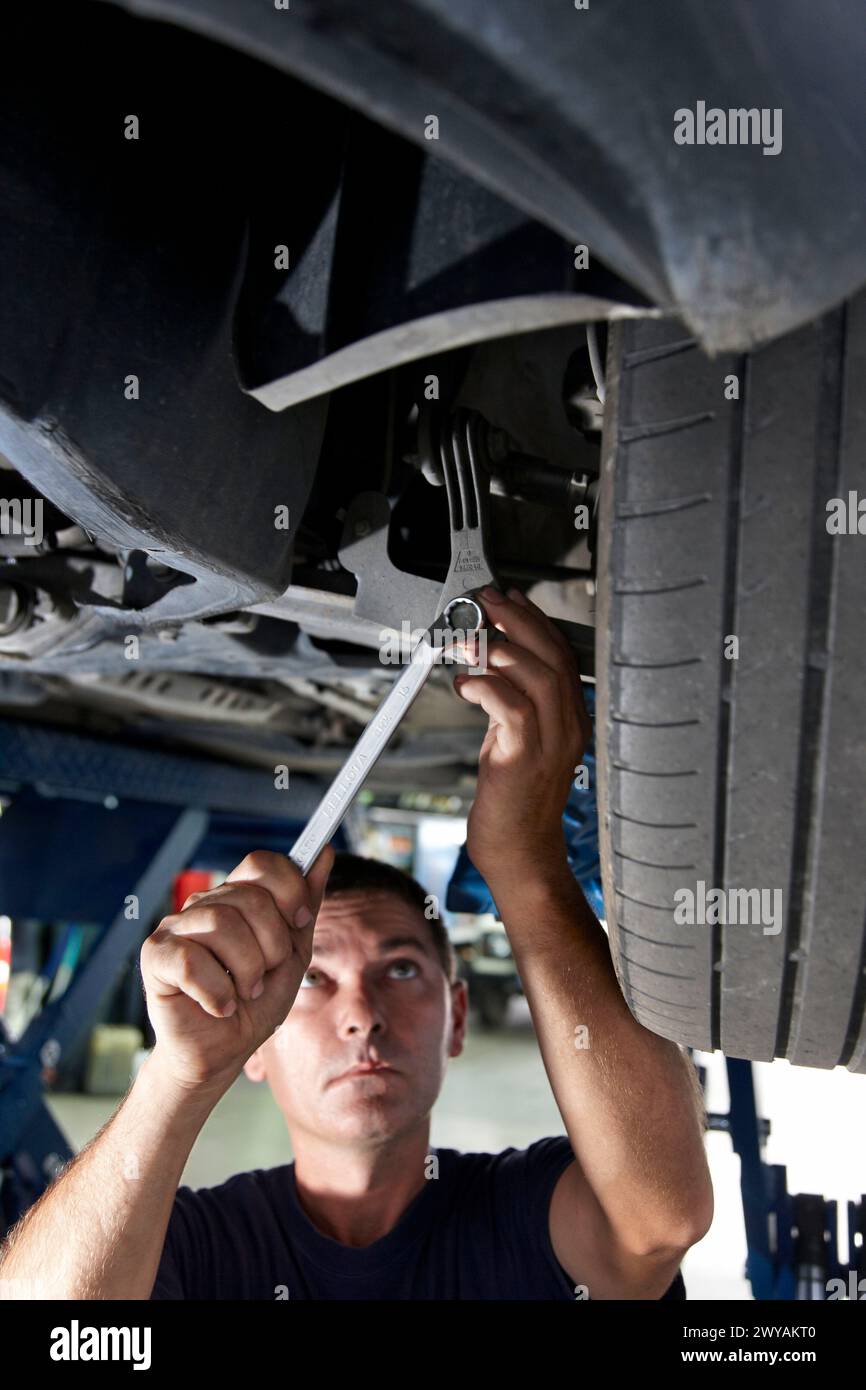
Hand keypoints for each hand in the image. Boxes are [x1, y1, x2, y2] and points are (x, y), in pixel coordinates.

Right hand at [140, 847, 333, 1095]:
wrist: (222, 1052)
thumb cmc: (254, 1003)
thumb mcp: (292, 953)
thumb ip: (305, 904)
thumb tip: (325, 852)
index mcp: (236, 897)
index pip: (262, 864)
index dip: (289, 891)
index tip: (299, 923)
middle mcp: (203, 905)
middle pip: (249, 898)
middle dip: (272, 945)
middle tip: (263, 976)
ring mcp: (175, 927)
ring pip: (222, 925)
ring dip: (246, 971)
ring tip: (242, 993)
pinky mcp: (155, 956)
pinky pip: (191, 960)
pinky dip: (216, 992)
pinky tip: (219, 1006)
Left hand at [453, 587, 590, 893]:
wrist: (519, 853)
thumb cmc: (514, 802)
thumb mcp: (514, 741)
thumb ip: (510, 704)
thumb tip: (488, 666)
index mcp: (570, 720)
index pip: (561, 656)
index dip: (536, 622)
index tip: (510, 600)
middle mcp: (569, 728)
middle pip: (553, 658)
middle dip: (519, 621)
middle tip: (488, 602)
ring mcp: (551, 744)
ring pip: (539, 677)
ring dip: (501, 649)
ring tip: (472, 639)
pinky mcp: (524, 759)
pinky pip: (512, 709)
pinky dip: (486, 687)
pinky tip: (464, 684)